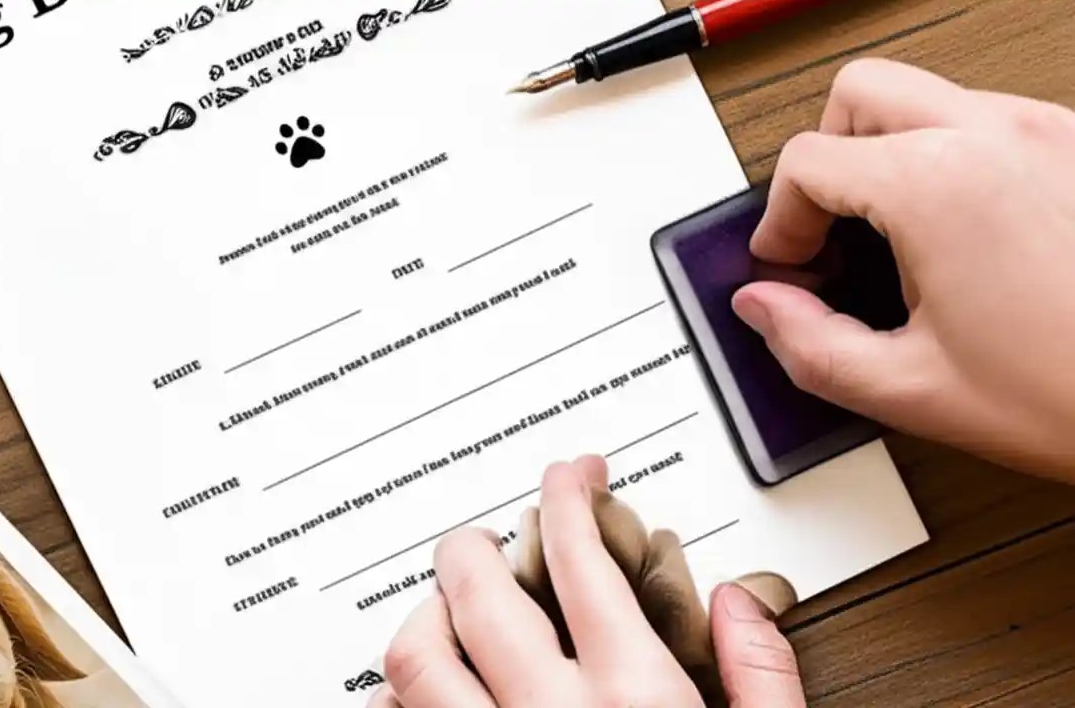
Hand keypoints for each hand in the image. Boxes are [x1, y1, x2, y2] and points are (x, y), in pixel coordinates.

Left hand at [368, 459, 805, 706]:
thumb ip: (764, 678)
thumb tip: (744, 602)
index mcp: (634, 699)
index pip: (582, 561)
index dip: (567, 498)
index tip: (568, 475)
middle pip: (478, 595)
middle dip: (474, 544)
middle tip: (482, 537)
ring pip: (415, 660)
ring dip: (424, 617)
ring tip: (443, 609)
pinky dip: (396, 696)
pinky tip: (416, 691)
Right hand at [735, 58, 1074, 478]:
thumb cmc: (1071, 393)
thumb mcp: (910, 389)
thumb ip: (809, 346)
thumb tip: (765, 309)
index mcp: (940, 184)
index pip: (808, 159)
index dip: (778, 221)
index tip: (789, 264)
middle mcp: (996, 137)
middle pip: (859, 93)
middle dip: (824, 158)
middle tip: (826, 229)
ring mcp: (1047, 134)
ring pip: (925, 97)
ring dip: (886, 154)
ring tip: (890, 238)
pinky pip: (985, 122)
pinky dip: (947, 159)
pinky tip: (950, 233)